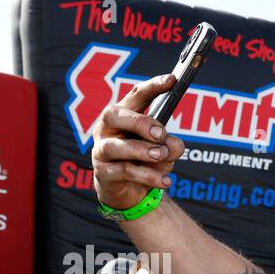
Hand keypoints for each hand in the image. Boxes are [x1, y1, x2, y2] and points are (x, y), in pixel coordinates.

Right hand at [90, 74, 185, 209]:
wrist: (130, 193)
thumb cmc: (146, 163)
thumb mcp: (164, 152)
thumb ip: (171, 146)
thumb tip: (173, 144)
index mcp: (124, 116)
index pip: (136, 96)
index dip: (153, 87)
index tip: (172, 80)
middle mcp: (107, 129)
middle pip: (115, 115)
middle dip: (140, 122)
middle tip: (160, 134)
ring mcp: (102, 151)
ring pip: (116, 146)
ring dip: (142, 150)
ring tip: (161, 156)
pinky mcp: (103, 173)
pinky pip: (124, 172)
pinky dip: (148, 176)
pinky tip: (165, 181)